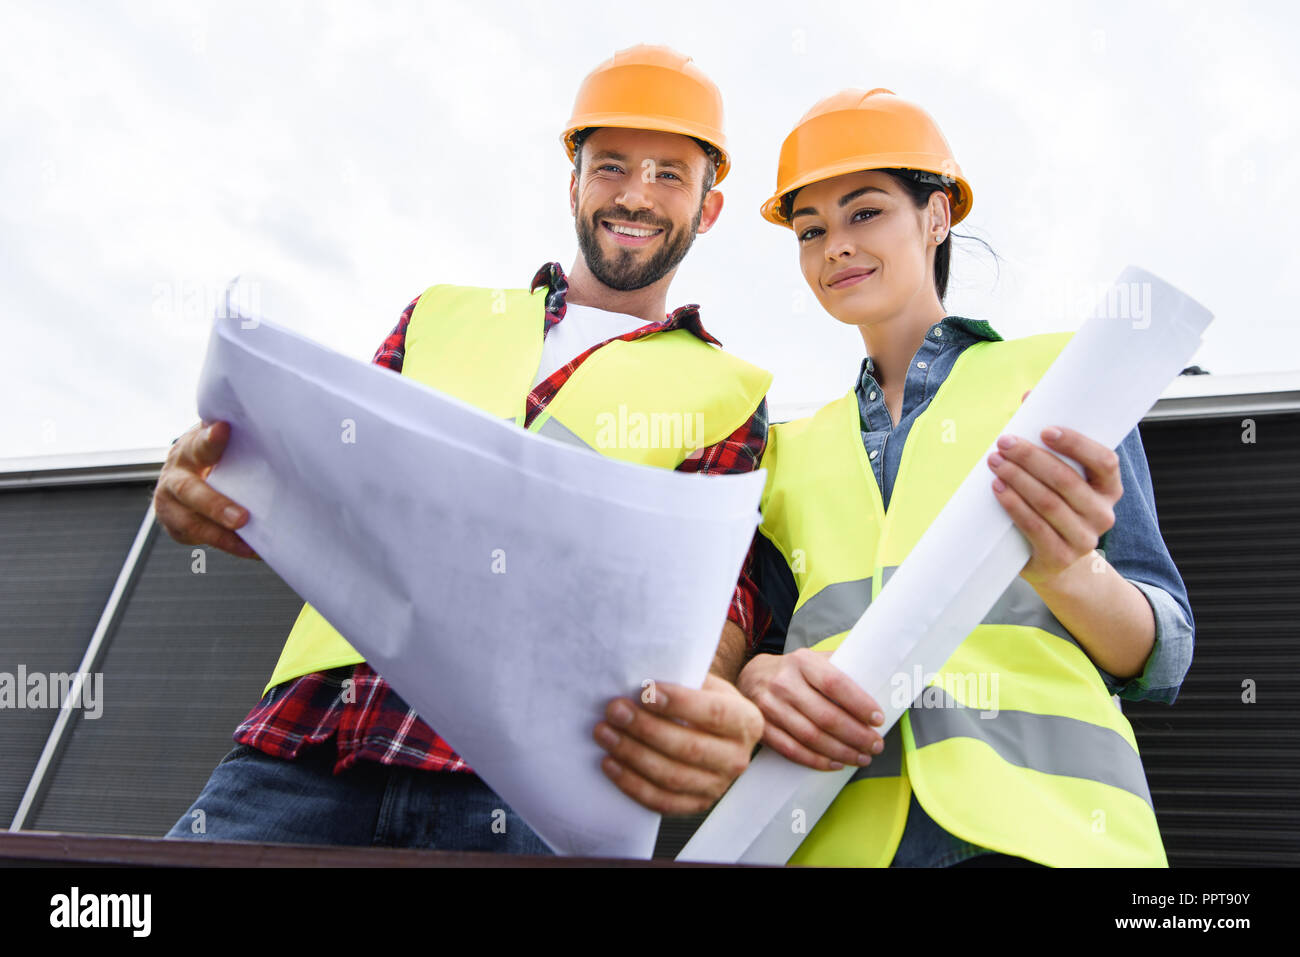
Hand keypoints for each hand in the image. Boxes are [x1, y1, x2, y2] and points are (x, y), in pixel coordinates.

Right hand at [152, 420, 258, 558]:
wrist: (184, 471)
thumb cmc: (211, 455)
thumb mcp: (218, 439)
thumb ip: (234, 436)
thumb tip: (268, 420)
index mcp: (189, 450)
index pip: (199, 444)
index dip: (211, 440)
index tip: (224, 430)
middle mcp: (174, 476)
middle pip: (189, 492)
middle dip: (216, 507)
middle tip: (242, 519)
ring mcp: (169, 504)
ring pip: (190, 523)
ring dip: (222, 537)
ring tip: (250, 547)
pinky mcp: (175, 526)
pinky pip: (199, 539)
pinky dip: (226, 546)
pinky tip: (249, 550)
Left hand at [593, 674, 763, 815]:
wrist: (717, 734)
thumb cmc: (704, 702)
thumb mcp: (706, 685)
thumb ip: (684, 680)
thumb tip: (642, 676)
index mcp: (746, 721)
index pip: (714, 714)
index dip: (679, 703)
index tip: (646, 691)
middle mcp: (737, 758)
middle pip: (688, 748)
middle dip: (645, 728)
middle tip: (615, 710)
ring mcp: (717, 786)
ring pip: (671, 776)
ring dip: (631, 754)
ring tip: (605, 732)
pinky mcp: (696, 805)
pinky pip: (660, 801)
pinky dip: (631, 783)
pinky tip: (609, 763)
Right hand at [736, 649, 884, 770]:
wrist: (751, 677)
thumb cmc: (794, 671)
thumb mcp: (813, 659)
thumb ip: (841, 666)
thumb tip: (880, 677)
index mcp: (802, 662)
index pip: (835, 684)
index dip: (859, 704)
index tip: (878, 719)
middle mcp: (783, 683)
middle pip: (826, 716)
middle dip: (856, 735)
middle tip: (876, 745)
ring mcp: (769, 706)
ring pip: (811, 736)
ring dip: (841, 751)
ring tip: (862, 757)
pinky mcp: (761, 727)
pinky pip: (792, 749)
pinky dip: (816, 760)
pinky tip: (836, 763)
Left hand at [987, 414, 1120, 585]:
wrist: (1057, 563)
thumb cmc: (1056, 507)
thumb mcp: (1061, 477)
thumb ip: (1050, 442)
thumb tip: (1028, 397)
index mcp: (1109, 488)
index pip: (1104, 461)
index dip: (1077, 444)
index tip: (1046, 430)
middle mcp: (1103, 514)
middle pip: (1067, 481)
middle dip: (1031, 458)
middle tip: (1004, 442)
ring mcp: (1083, 538)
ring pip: (1048, 503)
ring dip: (1018, 479)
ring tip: (995, 462)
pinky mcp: (1059, 556)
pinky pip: (1034, 527)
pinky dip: (1014, 505)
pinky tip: (998, 489)